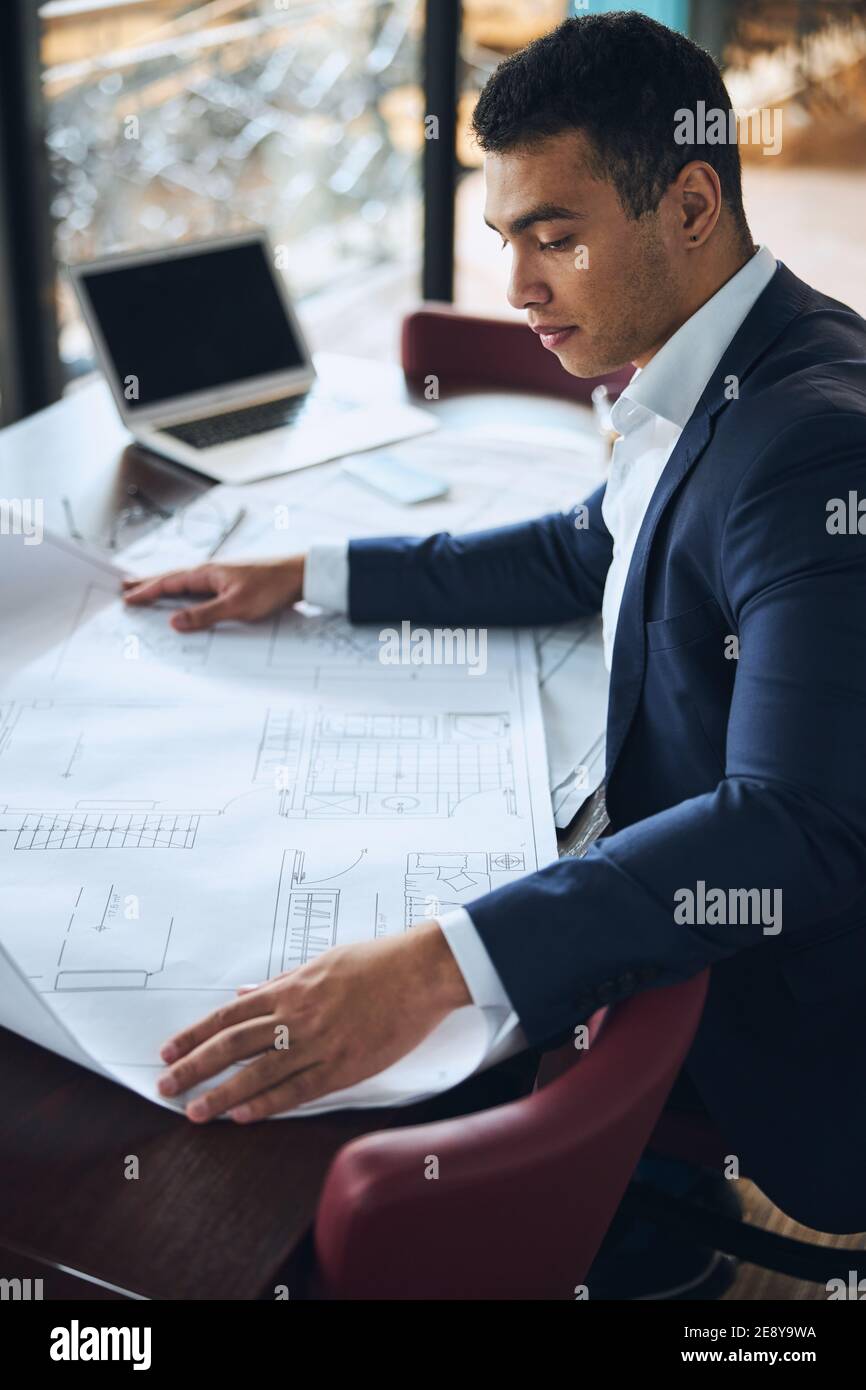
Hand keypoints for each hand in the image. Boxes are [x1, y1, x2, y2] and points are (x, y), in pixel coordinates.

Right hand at [121, 557, 304, 630]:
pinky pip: (199, 588)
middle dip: (148, 584)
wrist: (300, 575)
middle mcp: (210, 571)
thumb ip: (203, 615)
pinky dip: (184, 592)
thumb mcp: (236, 607)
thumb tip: (173, 622)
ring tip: (147, 590)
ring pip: (184, 583)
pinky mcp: (231, 582)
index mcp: (206, 573)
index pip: (168, 582)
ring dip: (164, 587)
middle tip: (125, 587)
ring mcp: (221, 576)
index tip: (126, 598)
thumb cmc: (271, 587)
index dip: (146, 591)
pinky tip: (185, 598)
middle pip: (172, 578)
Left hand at [156, 921, 471, 1121]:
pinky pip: (298, 1090)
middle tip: (165, 1085)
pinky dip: (268, 1104)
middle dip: (194, 1066)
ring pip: (259, 1073)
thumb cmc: (374, 962)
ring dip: (222, 1094)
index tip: (170, 1051)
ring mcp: (318, 1044)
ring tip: (195, 1112)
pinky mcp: (344, 1066)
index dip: (195, 1035)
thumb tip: (244, 993)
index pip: (228, 1016)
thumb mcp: (321, 962)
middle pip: (232, 1046)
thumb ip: (281, 982)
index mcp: (289, 989)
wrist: (419, 971)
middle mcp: (295, 1017)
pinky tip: (243, 1116)